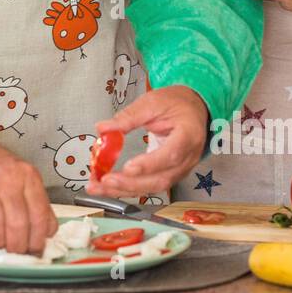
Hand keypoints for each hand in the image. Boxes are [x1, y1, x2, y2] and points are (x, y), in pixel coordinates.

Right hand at [0, 132, 56, 253]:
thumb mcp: (21, 176)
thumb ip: (36, 202)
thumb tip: (47, 231)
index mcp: (27, 175)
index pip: (40, 215)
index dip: (38, 239)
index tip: (35, 248)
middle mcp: (7, 179)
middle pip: (18, 224)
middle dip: (18, 246)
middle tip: (15, 250)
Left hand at [85, 86, 210, 197]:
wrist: (193, 109)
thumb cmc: (176, 103)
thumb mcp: (152, 102)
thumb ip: (128, 117)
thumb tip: (102, 128)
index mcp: (188, 134)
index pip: (172, 154)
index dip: (150, 164)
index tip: (128, 168)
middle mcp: (188, 157)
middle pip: (161, 179)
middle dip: (131, 184)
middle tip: (105, 181)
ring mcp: (181, 169)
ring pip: (154, 187)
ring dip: (125, 190)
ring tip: (99, 187)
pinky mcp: (170, 174)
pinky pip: (150, 185)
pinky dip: (128, 188)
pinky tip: (109, 186)